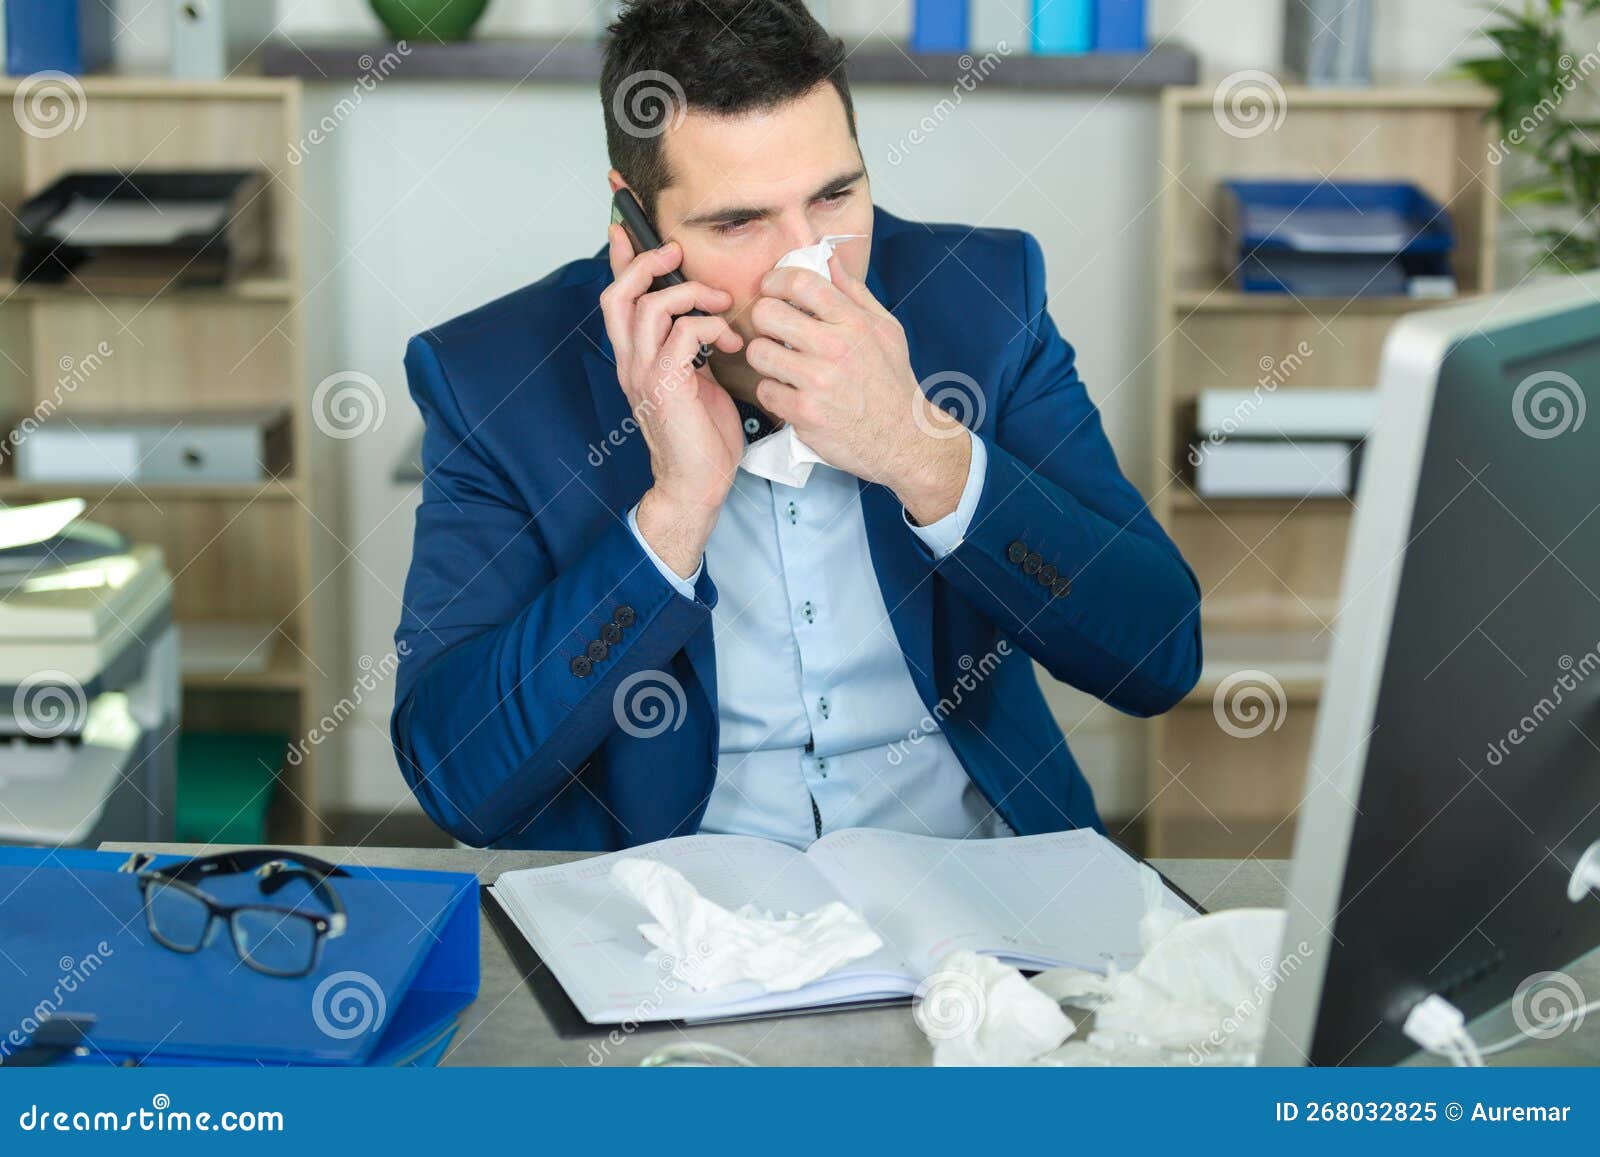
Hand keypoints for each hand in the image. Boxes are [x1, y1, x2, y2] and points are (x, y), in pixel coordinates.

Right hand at [602, 225, 745, 576]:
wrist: (697, 485)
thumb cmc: (702, 437)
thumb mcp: (696, 379)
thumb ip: (692, 347)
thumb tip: (707, 316)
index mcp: (636, 357)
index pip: (618, 296)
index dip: (619, 257)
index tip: (625, 224)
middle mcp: (631, 361)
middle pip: (619, 292)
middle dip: (646, 261)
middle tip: (676, 253)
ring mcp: (644, 373)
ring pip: (650, 306)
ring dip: (691, 294)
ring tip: (721, 305)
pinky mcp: (665, 385)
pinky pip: (684, 333)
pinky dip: (712, 327)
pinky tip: (731, 343)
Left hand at [744, 254, 970, 524]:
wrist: (904, 439)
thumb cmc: (892, 382)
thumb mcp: (885, 330)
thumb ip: (854, 292)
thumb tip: (828, 258)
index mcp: (853, 322)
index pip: (800, 282)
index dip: (775, 280)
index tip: (771, 288)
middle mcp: (835, 347)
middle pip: (767, 314)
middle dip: (764, 320)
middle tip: (773, 331)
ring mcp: (818, 381)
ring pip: (759, 353)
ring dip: (765, 359)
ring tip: (781, 365)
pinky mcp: (805, 413)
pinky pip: (765, 391)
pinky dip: (774, 394)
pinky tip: (791, 395)